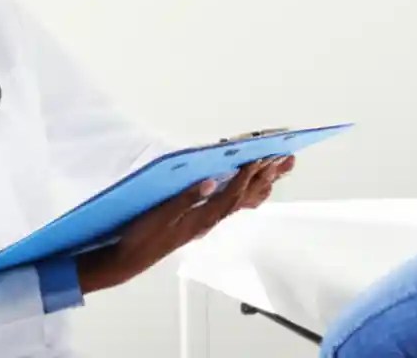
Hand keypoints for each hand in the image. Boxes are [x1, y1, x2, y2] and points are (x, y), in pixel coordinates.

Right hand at [76, 158, 287, 292]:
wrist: (130, 258)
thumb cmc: (142, 236)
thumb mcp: (159, 215)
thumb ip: (184, 199)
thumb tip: (208, 183)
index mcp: (201, 217)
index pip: (230, 194)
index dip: (247, 176)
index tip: (261, 158)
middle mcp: (209, 220)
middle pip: (244, 197)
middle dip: (265, 177)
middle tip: (285, 160)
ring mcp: (206, 222)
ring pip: (241, 202)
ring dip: (261, 184)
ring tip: (280, 170)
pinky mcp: (201, 222)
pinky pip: (231, 206)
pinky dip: (247, 195)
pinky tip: (254, 191)